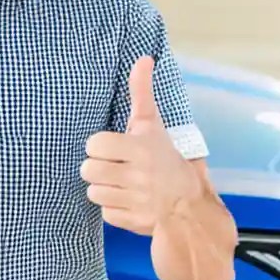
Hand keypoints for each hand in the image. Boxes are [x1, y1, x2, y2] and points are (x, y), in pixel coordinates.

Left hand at [80, 55, 200, 234]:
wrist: (191, 206)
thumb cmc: (166, 159)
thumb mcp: (153, 124)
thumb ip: (142, 92)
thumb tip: (143, 58)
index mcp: (140, 147)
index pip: (93, 145)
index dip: (101, 147)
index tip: (115, 149)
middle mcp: (138, 174)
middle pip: (88, 170)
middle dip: (100, 169)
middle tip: (118, 168)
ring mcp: (136, 200)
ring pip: (93, 192)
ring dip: (106, 190)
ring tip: (124, 185)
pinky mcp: (133, 221)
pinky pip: (105, 213)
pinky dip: (115, 210)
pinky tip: (130, 202)